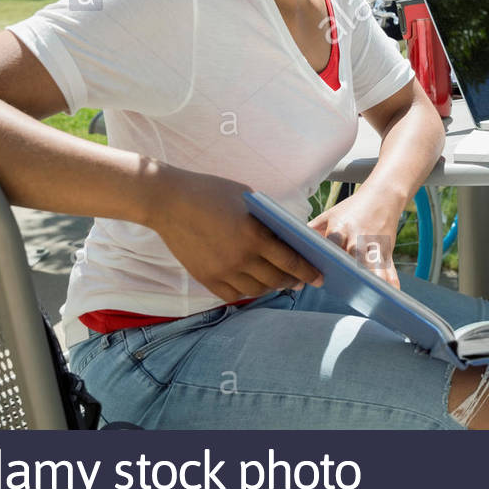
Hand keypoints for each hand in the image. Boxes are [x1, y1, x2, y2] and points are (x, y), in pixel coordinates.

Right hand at [147, 170, 322, 302]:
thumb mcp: (248, 200)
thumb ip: (267, 221)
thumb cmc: (212, 193)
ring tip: (278, 282)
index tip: (319, 277)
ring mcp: (222, 271)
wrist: (169, 201)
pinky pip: (233, 295)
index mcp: (255, 236)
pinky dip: (247, 292)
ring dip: (271, 288)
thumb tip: (287, 238)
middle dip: (293, 281)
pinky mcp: (206, 277)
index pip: (291, 261)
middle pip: (276, 279)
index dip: (308, 272)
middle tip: (301, 281)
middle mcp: (241, 258)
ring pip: (256, 290)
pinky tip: (253, 285)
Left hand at [309, 186, 406, 287]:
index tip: (322, 268)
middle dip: (352, 270)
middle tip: (347, 286)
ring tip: (372, 297)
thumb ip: (311, 231)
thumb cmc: (350, 209)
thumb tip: (287, 247)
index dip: (330, 252)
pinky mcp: (387, 252)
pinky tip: (392, 296)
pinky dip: (391, 283)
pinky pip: (390, 270)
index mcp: (342, 226)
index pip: (334, 239)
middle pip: (355, 255)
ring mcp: (375, 245)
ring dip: (374, 280)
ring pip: (375, 265)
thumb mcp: (329, 215)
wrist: (383, 196)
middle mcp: (359, 236)